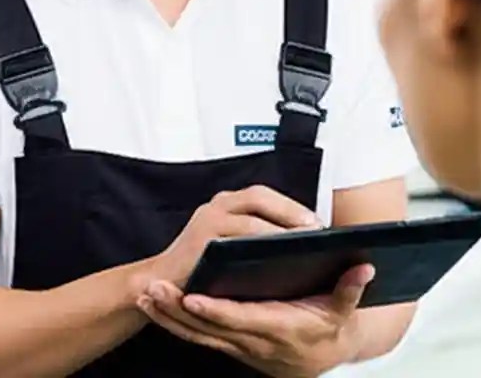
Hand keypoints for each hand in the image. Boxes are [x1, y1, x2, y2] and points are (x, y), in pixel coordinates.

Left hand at [138, 264, 374, 377]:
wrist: (324, 359)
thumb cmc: (332, 328)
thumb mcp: (345, 311)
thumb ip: (351, 290)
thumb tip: (364, 268)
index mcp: (279, 328)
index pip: (242, 320)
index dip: (217, 311)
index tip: (193, 297)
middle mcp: (254, 341)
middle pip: (209, 328)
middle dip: (177, 310)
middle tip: (151, 290)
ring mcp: (238, 345)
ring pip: (196, 334)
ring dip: (167, 317)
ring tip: (142, 296)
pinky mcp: (229, 344)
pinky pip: (196, 335)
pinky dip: (173, 323)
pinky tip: (152, 307)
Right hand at [146, 185, 320, 288]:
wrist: (162, 284)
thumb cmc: (201, 267)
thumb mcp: (230, 245)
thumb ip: (255, 238)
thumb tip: (299, 241)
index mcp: (227, 204)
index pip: (264, 195)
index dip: (291, 205)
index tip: (318, 222)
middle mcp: (217, 205)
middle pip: (260, 195)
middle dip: (290, 209)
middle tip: (316, 227)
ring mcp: (208, 217)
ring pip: (252, 211)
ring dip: (281, 223)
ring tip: (305, 238)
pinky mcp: (202, 236)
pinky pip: (239, 232)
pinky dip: (262, 238)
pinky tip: (278, 251)